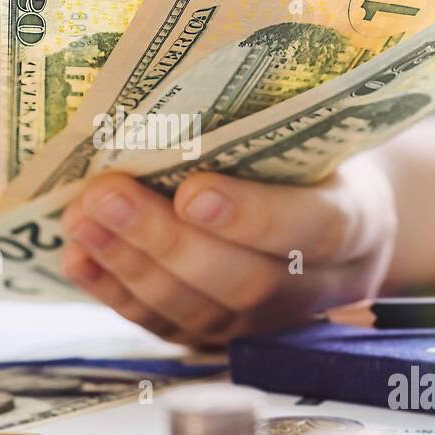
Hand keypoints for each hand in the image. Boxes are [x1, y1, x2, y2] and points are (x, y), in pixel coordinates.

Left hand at [58, 159, 397, 345]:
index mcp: (357, 223)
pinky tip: (77, 259)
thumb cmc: (315, 155)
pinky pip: (166, 326)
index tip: (192, 191)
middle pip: (246, 281)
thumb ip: (268, 128)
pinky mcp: (220, 338)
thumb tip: (174, 96)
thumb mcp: (316, 133)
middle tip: (107, 196)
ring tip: (80, 219)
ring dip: (130, 265)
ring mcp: (267, 322)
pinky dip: (116, 294)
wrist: (332, 212)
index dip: (253, 217)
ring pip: (200, 312)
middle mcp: (317, 286)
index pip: (312, 229)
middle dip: (167, 241)